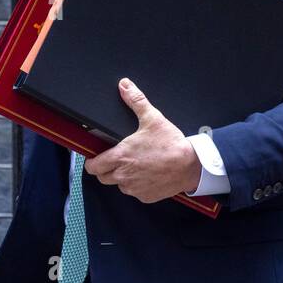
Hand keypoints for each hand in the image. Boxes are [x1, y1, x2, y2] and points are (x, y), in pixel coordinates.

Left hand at [85, 78, 201, 203]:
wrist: (190, 165)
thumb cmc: (171, 144)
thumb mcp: (152, 118)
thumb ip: (136, 101)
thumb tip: (125, 86)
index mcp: (120, 157)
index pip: (93, 166)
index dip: (92, 162)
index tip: (96, 158)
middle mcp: (123, 175)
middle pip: (102, 178)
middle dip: (105, 169)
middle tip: (116, 159)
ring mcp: (134, 188)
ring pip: (119, 185)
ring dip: (122, 177)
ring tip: (135, 165)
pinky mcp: (145, 196)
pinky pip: (135, 192)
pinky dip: (137, 185)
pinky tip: (147, 174)